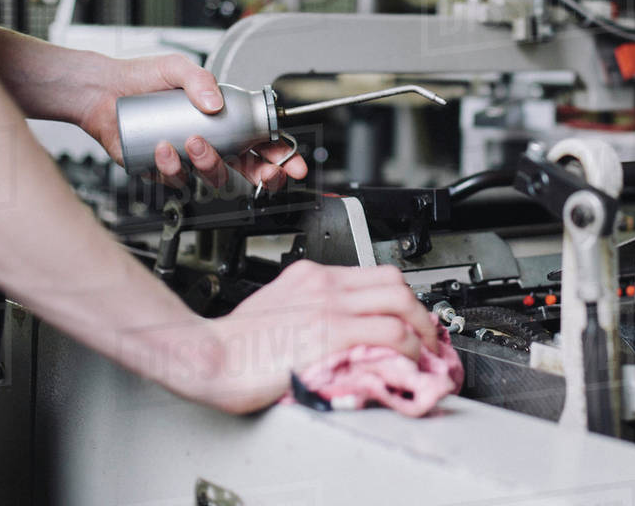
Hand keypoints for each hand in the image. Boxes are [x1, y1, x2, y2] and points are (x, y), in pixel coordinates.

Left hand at [78, 53, 306, 189]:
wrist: (103, 90)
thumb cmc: (142, 78)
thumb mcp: (178, 67)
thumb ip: (201, 79)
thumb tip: (216, 105)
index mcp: (223, 120)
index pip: (261, 142)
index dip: (281, 156)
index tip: (293, 165)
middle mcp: (210, 142)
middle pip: (247, 170)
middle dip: (263, 177)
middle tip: (266, 174)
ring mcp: (188, 158)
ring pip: (214, 177)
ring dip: (211, 164)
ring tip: (194, 142)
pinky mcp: (162, 169)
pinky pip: (177, 179)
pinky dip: (172, 166)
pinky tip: (162, 147)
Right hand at [197, 262, 437, 413]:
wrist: (209, 356)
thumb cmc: (233, 343)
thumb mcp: (276, 309)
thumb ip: (309, 311)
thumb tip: (338, 332)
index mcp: (310, 276)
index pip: (372, 274)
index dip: (399, 296)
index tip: (407, 316)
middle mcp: (324, 285)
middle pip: (394, 282)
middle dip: (418, 309)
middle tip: (426, 333)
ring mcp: (330, 306)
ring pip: (400, 303)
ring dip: (422, 328)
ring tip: (426, 350)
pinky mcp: (333, 333)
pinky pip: (390, 332)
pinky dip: (410, 346)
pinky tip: (409, 361)